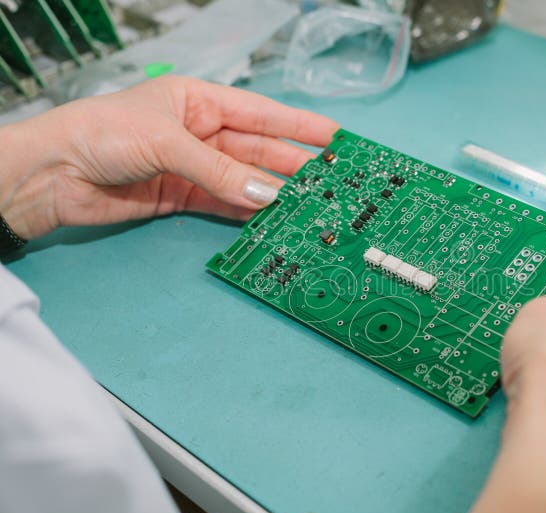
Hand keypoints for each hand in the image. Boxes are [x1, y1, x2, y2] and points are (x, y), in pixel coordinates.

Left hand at [0, 76, 338, 239]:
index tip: (336, 137)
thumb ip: (221, 171)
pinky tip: (272, 219)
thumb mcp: (168, 143)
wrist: (51, 174)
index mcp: (199, 101)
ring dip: (273, 193)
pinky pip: (223, 204)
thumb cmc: (104, 134)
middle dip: (292, 165)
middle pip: (258, 150)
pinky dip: (246, 213)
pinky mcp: (181, 197)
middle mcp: (201, 132)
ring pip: (244, 180)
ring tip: (309, 205)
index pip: (261, 114)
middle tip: (330, 182)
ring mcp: (193, 166)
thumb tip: (268, 196)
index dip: (299, 126)